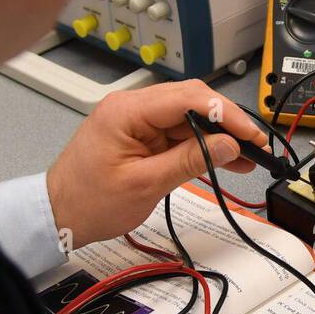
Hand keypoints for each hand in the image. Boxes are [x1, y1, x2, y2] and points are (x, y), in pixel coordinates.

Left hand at [46, 80, 269, 249]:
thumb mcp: (146, 184)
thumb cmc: (89, 202)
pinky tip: (225, 159)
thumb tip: (228, 145)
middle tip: (255, 145)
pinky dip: (202, 146)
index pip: (189, 98)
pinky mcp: (141, 135)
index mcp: (127, 111)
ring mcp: (137, 121)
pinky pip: (178, 134)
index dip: (226, 113)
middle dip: (227, 122)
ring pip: (189, 118)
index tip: (251, 134)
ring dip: (218, 136)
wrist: (59, 215)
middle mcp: (132, 107)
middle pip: (192, 101)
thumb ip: (190, 161)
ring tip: (247, 157)